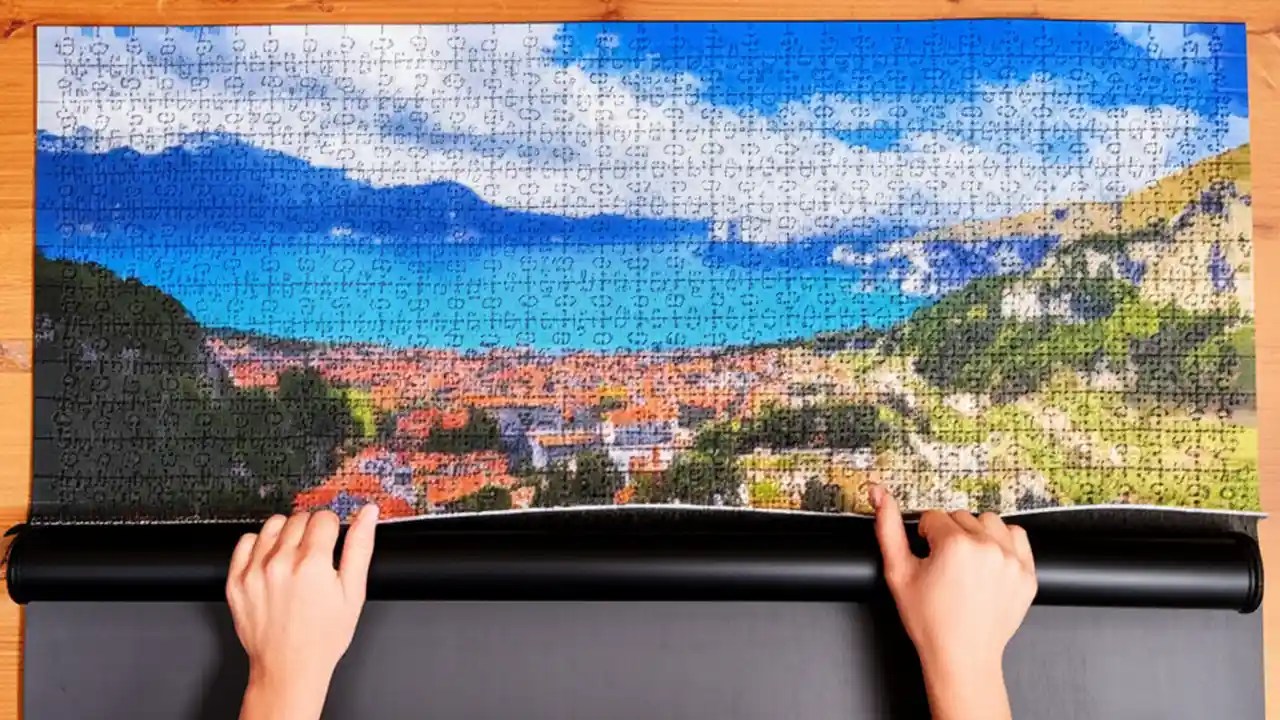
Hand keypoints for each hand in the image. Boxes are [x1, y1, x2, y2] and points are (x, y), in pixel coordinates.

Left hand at [227, 503, 378, 719]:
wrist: (288, 668)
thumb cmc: (323, 637)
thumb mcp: (353, 593)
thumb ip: (360, 547)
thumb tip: (368, 514)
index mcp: (313, 565)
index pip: (324, 518)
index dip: (333, 528)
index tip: (332, 540)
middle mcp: (281, 563)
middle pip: (299, 518)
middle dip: (311, 530)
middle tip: (316, 555)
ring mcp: (255, 571)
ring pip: (273, 525)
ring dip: (286, 533)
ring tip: (294, 557)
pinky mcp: (236, 581)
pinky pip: (246, 541)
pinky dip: (260, 544)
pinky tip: (272, 560)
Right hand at [870, 485, 1035, 719]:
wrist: (962, 656)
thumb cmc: (929, 621)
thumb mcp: (898, 572)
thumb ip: (887, 526)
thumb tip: (879, 492)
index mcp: (956, 544)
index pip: (934, 518)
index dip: (925, 538)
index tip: (928, 560)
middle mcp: (988, 547)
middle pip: (961, 517)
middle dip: (950, 536)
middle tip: (945, 567)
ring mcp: (1012, 560)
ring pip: (989, 522)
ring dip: (976, 535)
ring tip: (967, 563)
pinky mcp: (1028, 573)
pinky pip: (1017, 537)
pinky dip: (1002, 544)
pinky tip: (988, 563)